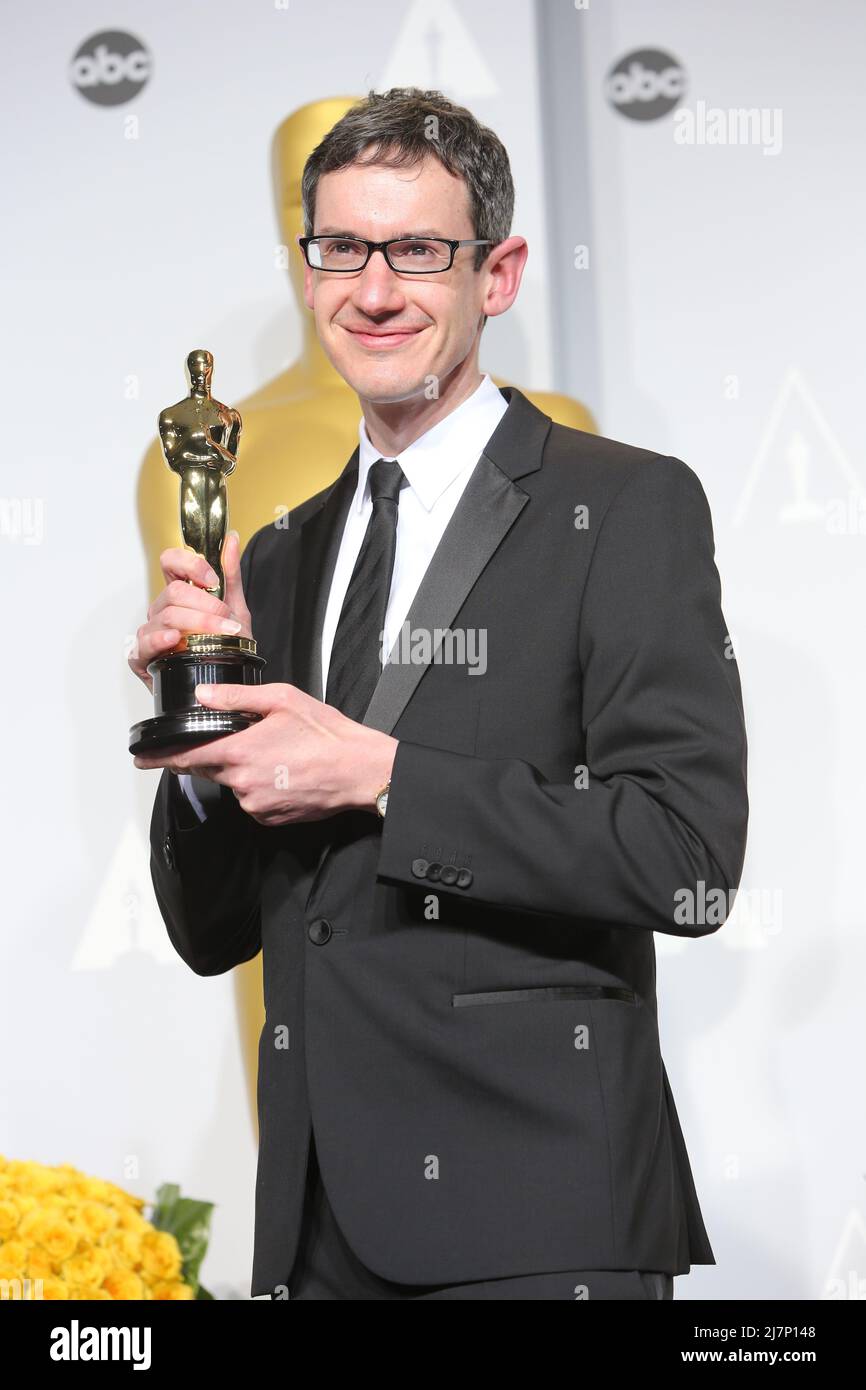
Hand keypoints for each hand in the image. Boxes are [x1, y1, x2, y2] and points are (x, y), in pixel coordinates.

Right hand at [129, 533, 251, 691]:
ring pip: (166, 616)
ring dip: (197, 623)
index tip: (212, 579)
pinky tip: (174, 639)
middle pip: (174, 593)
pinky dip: (160, 639)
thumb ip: (231, 575)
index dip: (189, 565)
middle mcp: (162, 610)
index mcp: (180, 594)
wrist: (224, 682)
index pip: (170, 562)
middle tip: (226, 619)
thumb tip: (233, 539)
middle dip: (205, 604)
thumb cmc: (224, 647)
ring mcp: (151, 632)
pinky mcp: (142, 656)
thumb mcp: (235, 609)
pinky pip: (145, 643)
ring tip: (219, 633)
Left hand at [132, 681, 398, 825]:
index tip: (139, 758)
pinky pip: (251, 800)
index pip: (186, 756)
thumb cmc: (327, 735)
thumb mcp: (282, 700)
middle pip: (208, 769)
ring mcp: (254, 804)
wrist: (360, 771)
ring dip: (242, 769)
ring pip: (233, 784)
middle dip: (213, 754)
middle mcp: (241, 783)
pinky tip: (283, 771)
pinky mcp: (269, 818)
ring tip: (278, 753)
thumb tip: (203, 695)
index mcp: (239, 751)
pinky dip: (259, 786)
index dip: (160, 757)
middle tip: (241, 740)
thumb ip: (236, 698)